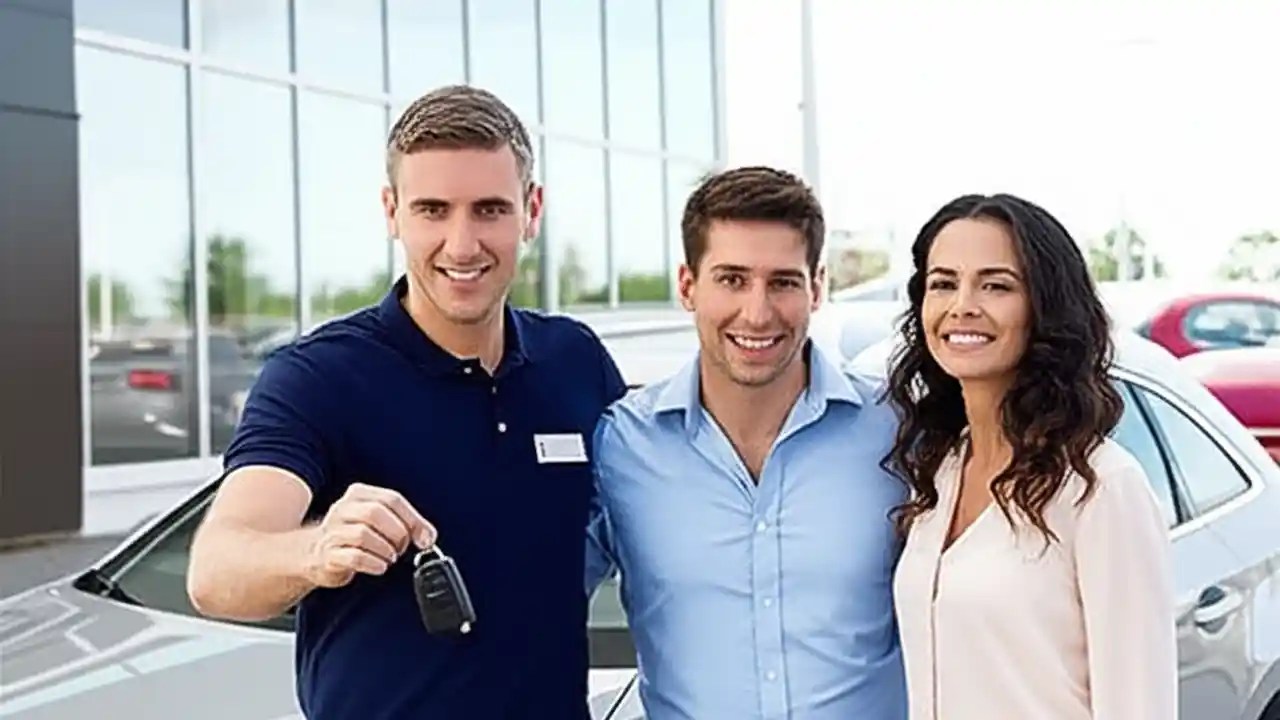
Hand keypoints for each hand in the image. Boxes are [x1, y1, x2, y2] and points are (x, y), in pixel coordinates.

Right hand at [306, 483, 436, 588]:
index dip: (413, 520)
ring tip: (389, 558)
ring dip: (385, 550)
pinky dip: (373, 563)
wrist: (316, 554)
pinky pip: (353, 557)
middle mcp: (343, 509)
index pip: (391, 499)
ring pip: (363, 534)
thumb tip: (428, 537)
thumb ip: (408, 525)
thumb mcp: (381, 522)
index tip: (425, 539)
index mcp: (359, 494)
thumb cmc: (355, 536)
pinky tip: (379, 566)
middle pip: (376, 513)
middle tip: (401, 549)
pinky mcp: (327, 554)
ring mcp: (332, 531)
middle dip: (397, 534)